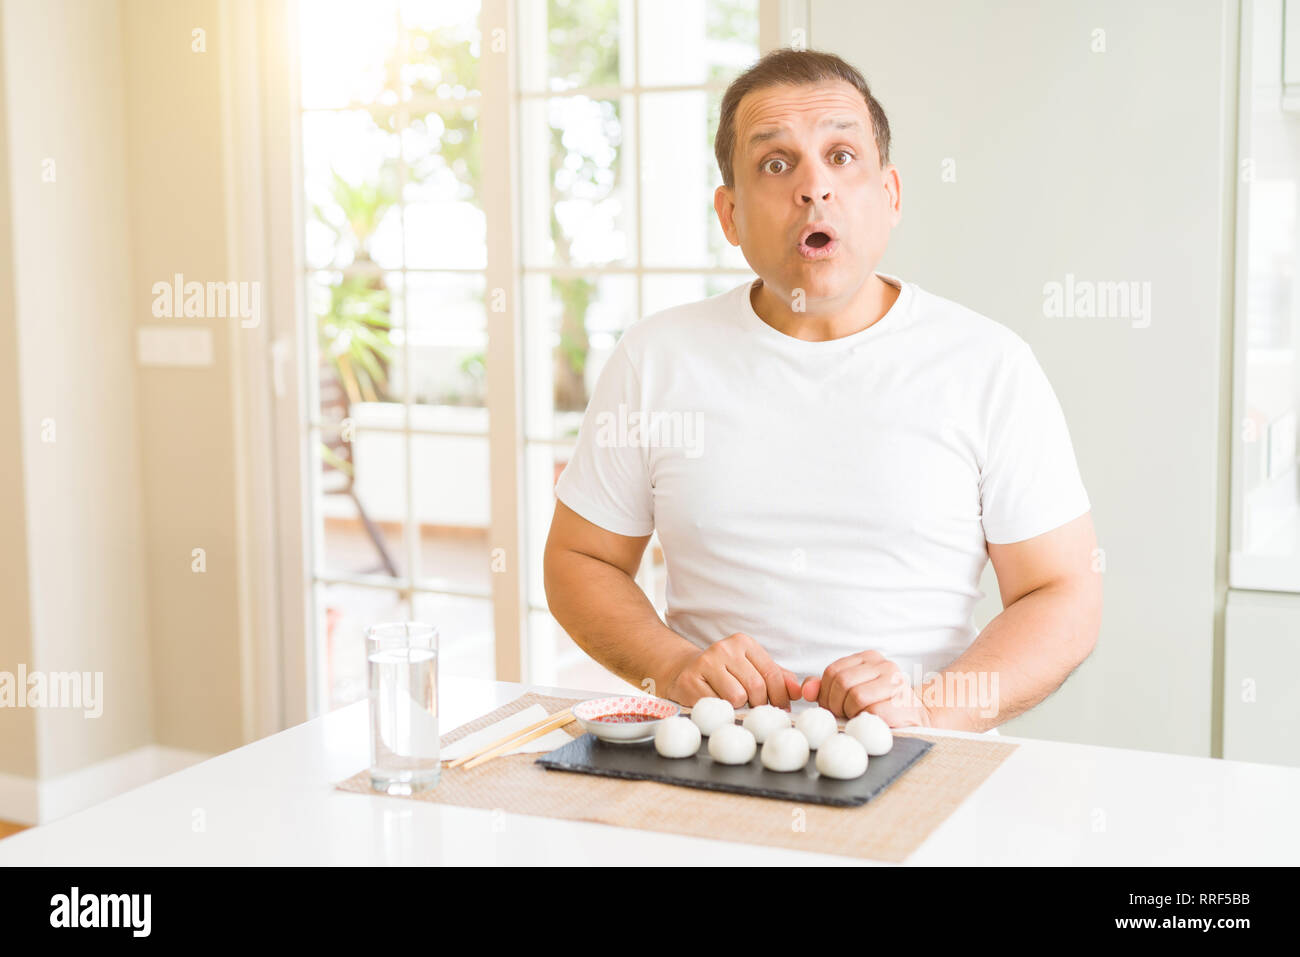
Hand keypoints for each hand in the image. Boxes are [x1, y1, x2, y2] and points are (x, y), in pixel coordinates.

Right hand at [665, 633, 801, 708]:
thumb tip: (797, 691)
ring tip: (732, 703)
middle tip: (754, 710)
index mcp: (743, 642)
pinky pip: (716, 705)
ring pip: (737, 697)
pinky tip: (716, 704)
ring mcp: (705, 662)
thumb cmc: (723, 674)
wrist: (682, 671)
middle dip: (759, 704)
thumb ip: (777, 678)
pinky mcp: (690, 680)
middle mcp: (724, 648)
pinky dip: (721, 711)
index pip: (772, 673)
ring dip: (738, 707)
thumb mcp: (751, 669)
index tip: (780, 708)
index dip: (780, 697)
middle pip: (756, 686)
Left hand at [798, 650, 932, 727]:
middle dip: (835, 704)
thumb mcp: (850, 690)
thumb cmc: (878, 704)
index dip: (825, 693)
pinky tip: (870, 720)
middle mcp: (884, 664)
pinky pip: (870, 711)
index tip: (831, 705)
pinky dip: (864, 720)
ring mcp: (894, 682)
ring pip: (854, 696)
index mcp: (869, 657)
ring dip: (850, 713)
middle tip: (842, 714)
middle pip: (841, 682)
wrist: (916, 718)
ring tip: (857, 716)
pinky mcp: (900, 701)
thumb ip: (825, 686)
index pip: (832, 671)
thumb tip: (807, 689)